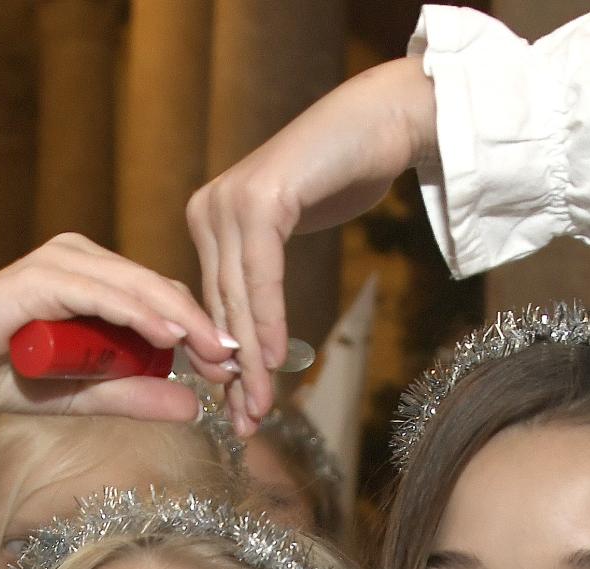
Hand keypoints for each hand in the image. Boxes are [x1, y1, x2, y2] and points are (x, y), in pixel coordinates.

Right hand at [0, 232, 236, 429]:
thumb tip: (194, 408)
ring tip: (212, 350)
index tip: (233, 366)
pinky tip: (168, 334)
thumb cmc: (12, 380)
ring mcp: (59, 261)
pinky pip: (99, 292)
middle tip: (234, 361)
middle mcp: (80, 257)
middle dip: (199, 325)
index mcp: (95, 275)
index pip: (162, 295)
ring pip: (135, 285)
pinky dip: (135, 312)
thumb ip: (136, 396)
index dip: (200, 328)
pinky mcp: (39, 277)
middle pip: (158, 285)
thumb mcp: (89, 395)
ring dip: (178, 319)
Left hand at [188, 55, 436, 428]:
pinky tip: (276, 359)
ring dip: (251, 360)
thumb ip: (260, 273)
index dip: (226, 363)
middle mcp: (208, 210)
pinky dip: (267, 320)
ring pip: (237, 299)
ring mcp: (229, 203)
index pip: (214, 305)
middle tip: (244, 424)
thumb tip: (250, 335)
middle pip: (220, 308)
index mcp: (208, 220)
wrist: (381, 123)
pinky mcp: (259, 200)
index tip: (238, 409)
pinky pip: (260, 276)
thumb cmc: (342, 175)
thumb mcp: (290, 232)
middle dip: (234, 374)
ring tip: (260, 407)